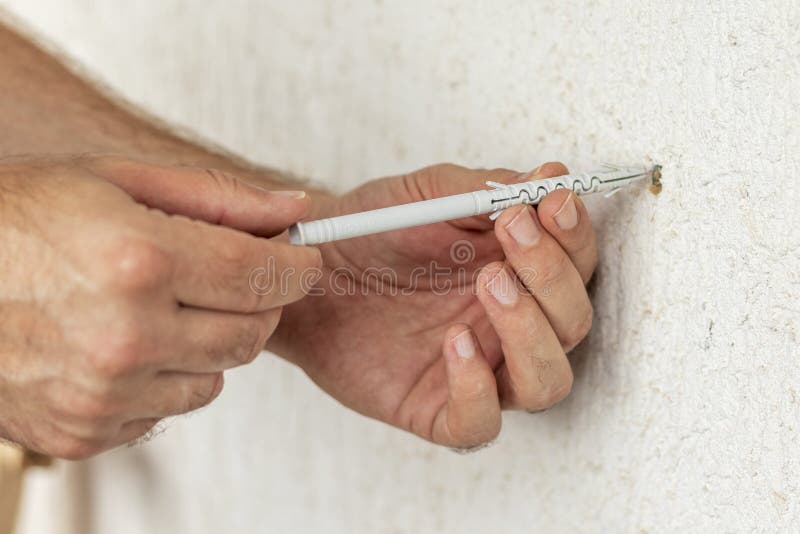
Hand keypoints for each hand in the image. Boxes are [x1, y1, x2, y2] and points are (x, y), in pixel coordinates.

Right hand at [0, 155, 320, 458]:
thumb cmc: (15, 219)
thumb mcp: (116, 179)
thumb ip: (218, 197)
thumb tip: (293, 208)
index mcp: (136, 262)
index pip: (262, 276)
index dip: (296, 265)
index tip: (301, 258)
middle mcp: (123, 337)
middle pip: (250, 335)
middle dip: (259, 303)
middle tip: (237, 275)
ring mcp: (101, 395)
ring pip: (215, 380)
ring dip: (210, 344)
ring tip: (164, 307)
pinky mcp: (82, 433)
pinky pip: (165, 411)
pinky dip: (164, 378)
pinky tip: (126, 343)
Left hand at [272, 162, 595, 448]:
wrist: (308, 272)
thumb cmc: (369, 231)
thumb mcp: (424, 196)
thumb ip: (485, 189)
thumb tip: (552, 175)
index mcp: (516, 271)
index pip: (576, 264)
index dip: (574, 236)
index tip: (551, 202)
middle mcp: (509, 325)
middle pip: (572, 321)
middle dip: (552, 275)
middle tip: (512, 231)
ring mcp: (480, 370)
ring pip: (548, 380)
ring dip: (532, 331)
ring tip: (490, 283)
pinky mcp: (438, 409)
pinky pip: (481, 423)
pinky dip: (478, 390)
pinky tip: (452, 342)